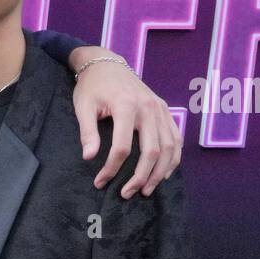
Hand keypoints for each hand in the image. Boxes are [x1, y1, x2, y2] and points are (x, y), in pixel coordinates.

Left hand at [68, 48, 181, 197]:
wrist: (107, 64)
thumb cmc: (92, 87)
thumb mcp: (83, 107)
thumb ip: (87, 132)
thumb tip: (89, 158)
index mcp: (126, 106)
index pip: (123, 147)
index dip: (112, 168)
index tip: (100, 182)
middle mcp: (148, 108)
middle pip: (152, 150)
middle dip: (140, 177)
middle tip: (127, 194)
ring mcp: (161, 109)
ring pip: (169, 147)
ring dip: (160, 172)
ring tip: (146, 190)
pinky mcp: (165, 110)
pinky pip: (176, 138)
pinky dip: (173, 158)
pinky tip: (163, 174)